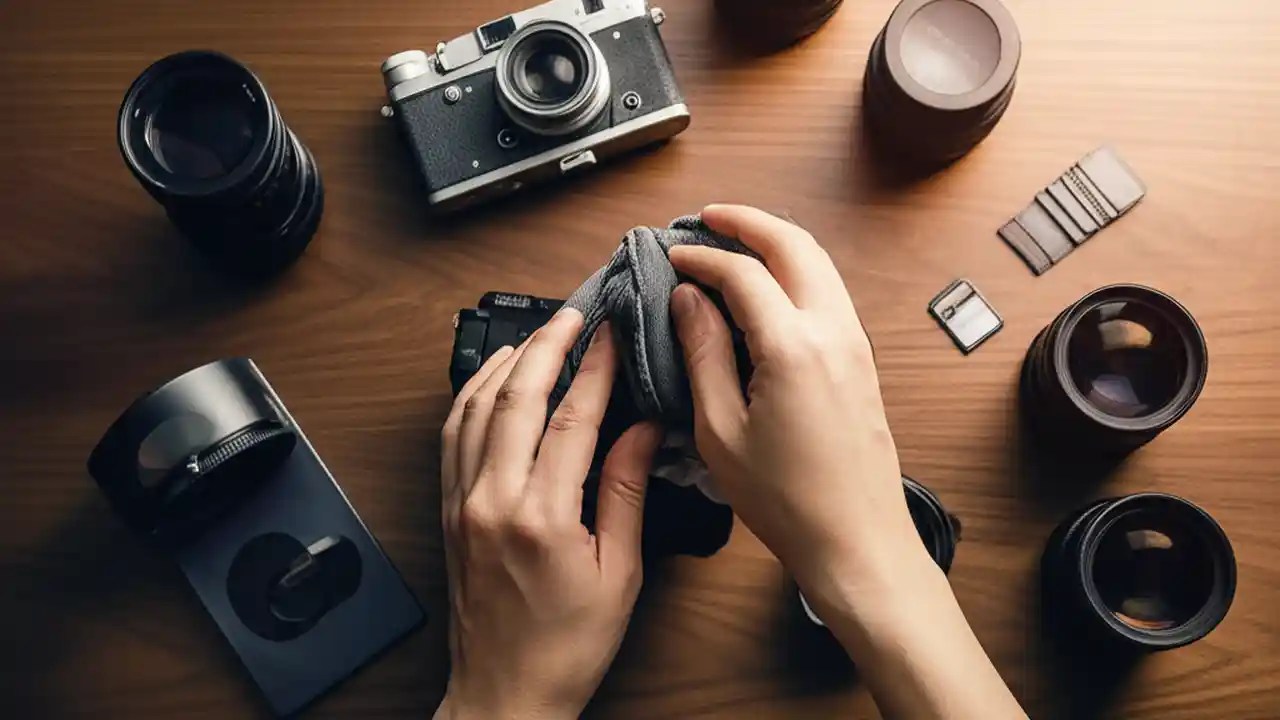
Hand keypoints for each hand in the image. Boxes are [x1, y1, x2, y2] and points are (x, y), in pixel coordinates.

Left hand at [438, 309, 662, 719]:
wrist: (505, 694)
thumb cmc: (566, 647)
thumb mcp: (618, 573)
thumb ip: (626, 493)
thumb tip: (643, 431)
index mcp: (542, 518)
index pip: (571, 418)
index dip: (595, 367)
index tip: (612, 332)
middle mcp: (492, 501)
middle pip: (516, 398)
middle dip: (546, 344)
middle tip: (573, 311)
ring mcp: (463, 503)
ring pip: (475, 410)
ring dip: (506, 363)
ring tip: (536, 333)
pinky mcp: (450, 511)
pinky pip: (452, 437)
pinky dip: (471, 398)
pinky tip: (491, 380)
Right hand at [669, 206, 1024, 718]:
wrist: (857, 538)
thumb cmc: (785, 498)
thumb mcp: (721, 430)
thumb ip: (702, 353)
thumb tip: (689, 299)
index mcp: (793, 346)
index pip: (743, 273)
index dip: (702, 257)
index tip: (671, 256)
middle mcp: (833, 331)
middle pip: (794, 244)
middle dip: (749, 222)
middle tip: (708, 216)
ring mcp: (856, 342)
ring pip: (819, 263)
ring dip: (777, 241)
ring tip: (735, 241)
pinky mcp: (863, 359)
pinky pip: (829, 291)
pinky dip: (797, 270)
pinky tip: (768, 285)